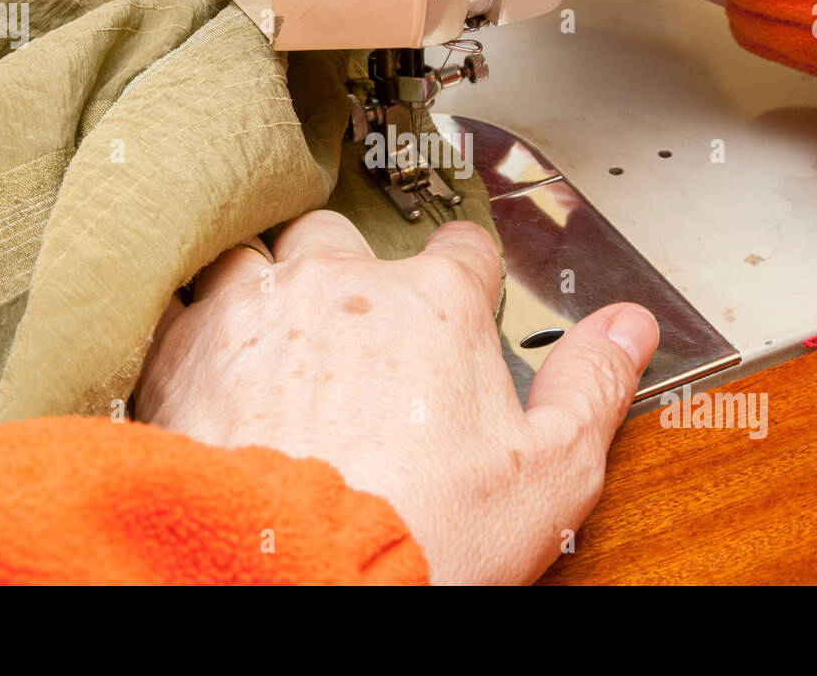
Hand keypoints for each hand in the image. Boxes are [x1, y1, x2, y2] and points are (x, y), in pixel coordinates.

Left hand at [135, 210, 658, 583]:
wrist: (291, 577)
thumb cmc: (417, 530)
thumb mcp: (548, 472)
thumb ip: (593, 385)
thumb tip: (629, 328)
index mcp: (434, 304)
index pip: (464, 251)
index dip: (467, 282)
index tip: (459, 313)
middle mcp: (342, 285)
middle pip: (350, 239)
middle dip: (357, 276)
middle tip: (361, 340)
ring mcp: (258, 307)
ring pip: (263, 255)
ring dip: (274, 287)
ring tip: (282, 348)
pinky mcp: (187, 346)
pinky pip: (188, 298)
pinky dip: (204, 324)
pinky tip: (218, 368)